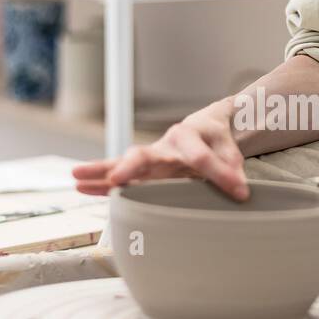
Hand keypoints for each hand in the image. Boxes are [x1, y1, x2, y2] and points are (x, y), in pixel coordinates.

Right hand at [72, 103, 248, 200]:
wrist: (204, 128)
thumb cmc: (216, 138)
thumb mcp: (230, 146)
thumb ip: (232, 164)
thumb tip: (240, 190)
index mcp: (188, 135)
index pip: (201, 157)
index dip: (221, 174)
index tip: (241, 191)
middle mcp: (164, 146)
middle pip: (145, 155)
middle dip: (132, 167)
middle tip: (120, 177)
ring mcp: (150, 159)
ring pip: (122, 165)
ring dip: (101, 172)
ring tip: (76, 176)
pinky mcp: (143, 170)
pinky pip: (118, 175)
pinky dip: (100, 180)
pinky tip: (80, 186)